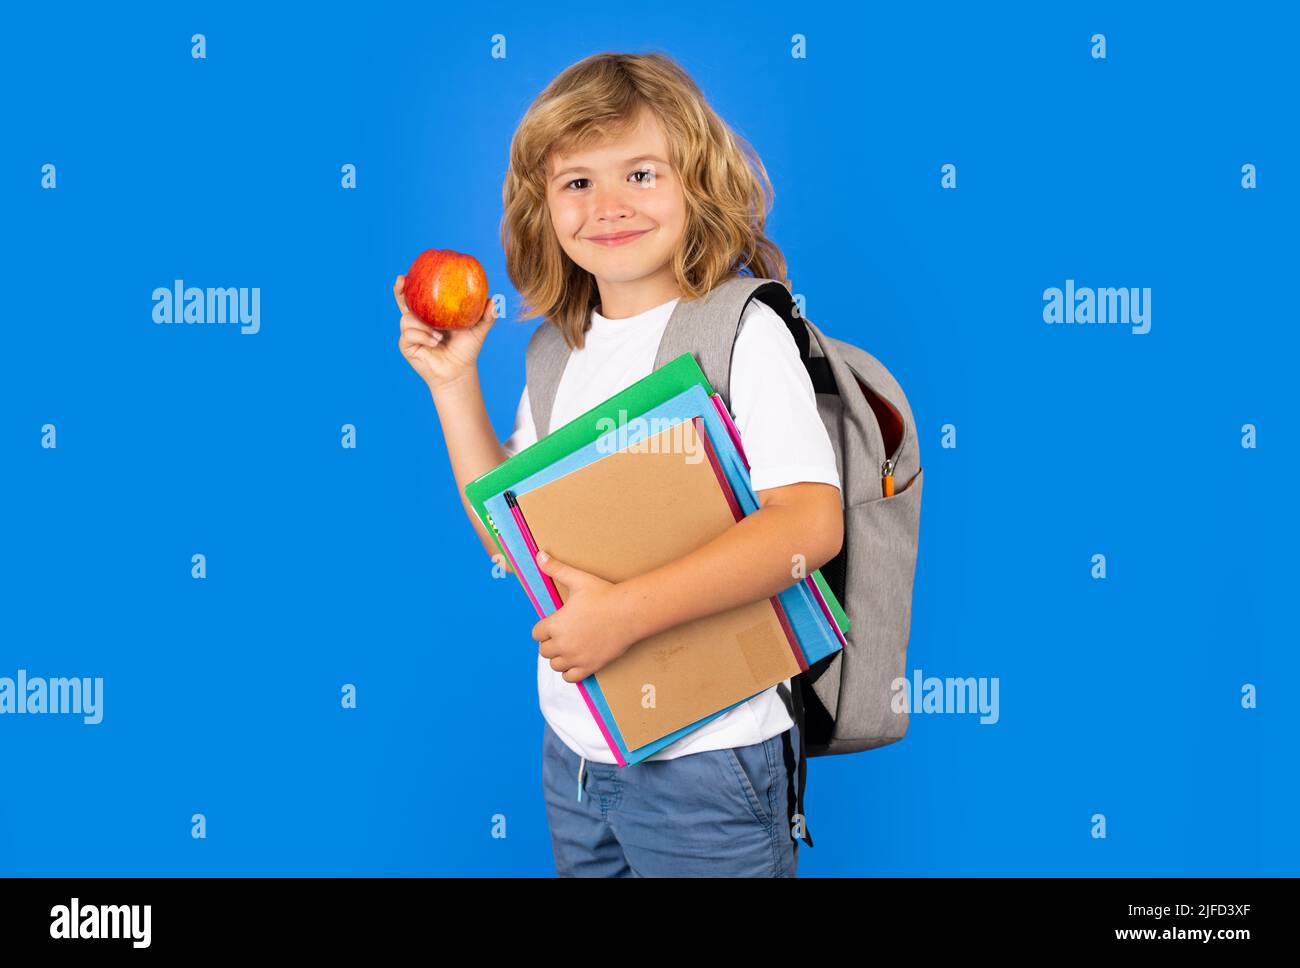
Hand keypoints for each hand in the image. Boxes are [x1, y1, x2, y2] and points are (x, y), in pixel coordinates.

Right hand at [395, 274, 496, 390]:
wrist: (459, 371)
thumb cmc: (466, 349)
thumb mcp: (478, 330)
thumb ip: (486, 316)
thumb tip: (494, 300)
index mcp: (431, 313)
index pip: (417, 295)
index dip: (408, 285)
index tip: (405, 275)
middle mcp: (418, 321)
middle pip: (402, 301)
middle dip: (399, 291)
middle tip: (402, 281)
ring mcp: (410, 333)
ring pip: (406, 319)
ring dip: (423, 325)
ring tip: (439, 335)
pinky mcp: (407, 345)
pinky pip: (409, 334)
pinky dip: (423, 336)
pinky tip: (435, 342)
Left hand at [531, 551, 636, 682]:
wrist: (629, 613)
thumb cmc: (604, 595)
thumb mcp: (578, 579)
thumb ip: (556, 569)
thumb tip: (539, 555)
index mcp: (556, 624)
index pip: (537, 633)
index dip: (544, 628)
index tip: (553, 623)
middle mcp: (563, 644)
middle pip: (544, 650)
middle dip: (550, 642)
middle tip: (562, 634)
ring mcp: (576, 657)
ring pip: (555, 665)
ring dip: (559, 657)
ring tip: (568, 647)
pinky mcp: (590, 666)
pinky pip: (570, 678)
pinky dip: (570, 672)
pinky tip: (577, 661)